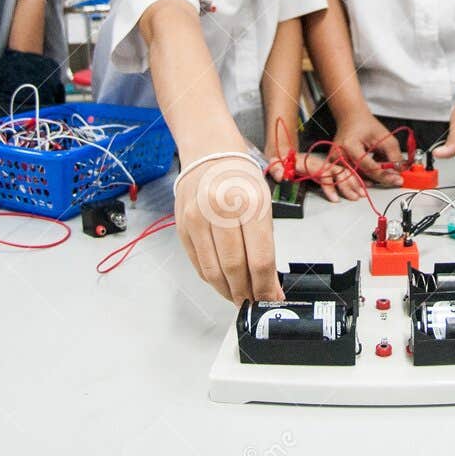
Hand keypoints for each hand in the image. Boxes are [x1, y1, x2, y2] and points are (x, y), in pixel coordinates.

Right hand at [174, 154, 280, 303]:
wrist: (208, 153)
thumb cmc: (239, 176)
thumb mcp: (263, 203)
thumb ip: (265, 244)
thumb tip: (269, 283)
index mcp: (250, 204)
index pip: (260, 259)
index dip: (267, 287)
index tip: (272, 299)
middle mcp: (220, 211)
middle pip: (235, 269)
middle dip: (248, 293)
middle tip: (256, 302)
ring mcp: (197, 219)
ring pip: (213, 272)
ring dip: (228, 291)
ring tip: (240, 297)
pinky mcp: (182, 227)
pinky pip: (198, 264)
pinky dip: (212, 279)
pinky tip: (223, 282)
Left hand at [266, 150, 367, 202]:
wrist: (284, 154)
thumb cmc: (282, 161)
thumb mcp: (275, 163)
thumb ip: (277, 169)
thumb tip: (280, 175)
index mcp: (309, 164)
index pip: (323, 174)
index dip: (330, 186)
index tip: (335, 198)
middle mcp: (319, 164)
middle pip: (337, 172)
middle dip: (348, 184)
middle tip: (355, 197)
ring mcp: (324, 166)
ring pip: (343, 172)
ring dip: (353, 182)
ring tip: (362, 193)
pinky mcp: (326, 170)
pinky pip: (342, 173)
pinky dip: (353, 179)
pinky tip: (361, 185)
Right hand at [331, 112, 404, 186]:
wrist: (352, 119)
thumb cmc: (365, 125)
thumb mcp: (385, 137)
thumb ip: (394, 156)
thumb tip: (400, 171)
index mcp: (350, 146)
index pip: (369, 167)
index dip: (385, 175)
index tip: (397, 179)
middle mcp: (340, 156)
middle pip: (364, 175)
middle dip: (381, 176)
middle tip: (394, 174)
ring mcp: (336, 162)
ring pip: (360, 178)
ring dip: (374, 174)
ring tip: (380, 159)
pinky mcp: (338, 166)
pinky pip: (356, 176)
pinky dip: (367, 172)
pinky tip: (373, 163)